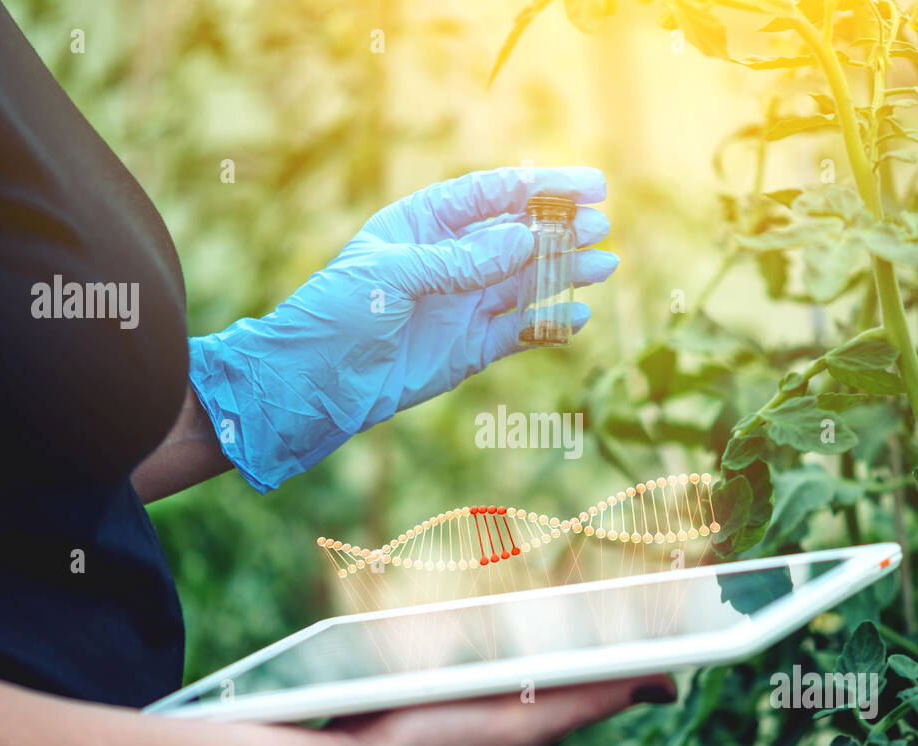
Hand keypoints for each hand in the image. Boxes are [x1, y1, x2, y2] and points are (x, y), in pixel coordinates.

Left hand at [188, 166, 617, 492]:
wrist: (311, 386)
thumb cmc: (336, 315)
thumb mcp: (393, 275)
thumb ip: (463, 260)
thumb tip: (529, 239)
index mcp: (424, 224)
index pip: (492, 196)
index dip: (541, 189)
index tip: (589, 186)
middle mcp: (449, 261)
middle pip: (518, 236)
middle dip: (561, 229)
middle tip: (602, 224)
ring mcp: (462, 305)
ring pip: (527, 283)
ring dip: (565, 272)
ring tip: (605, 265)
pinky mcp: (469, 349)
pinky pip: (519, 331)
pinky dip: (550, 325)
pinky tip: (579, 315)